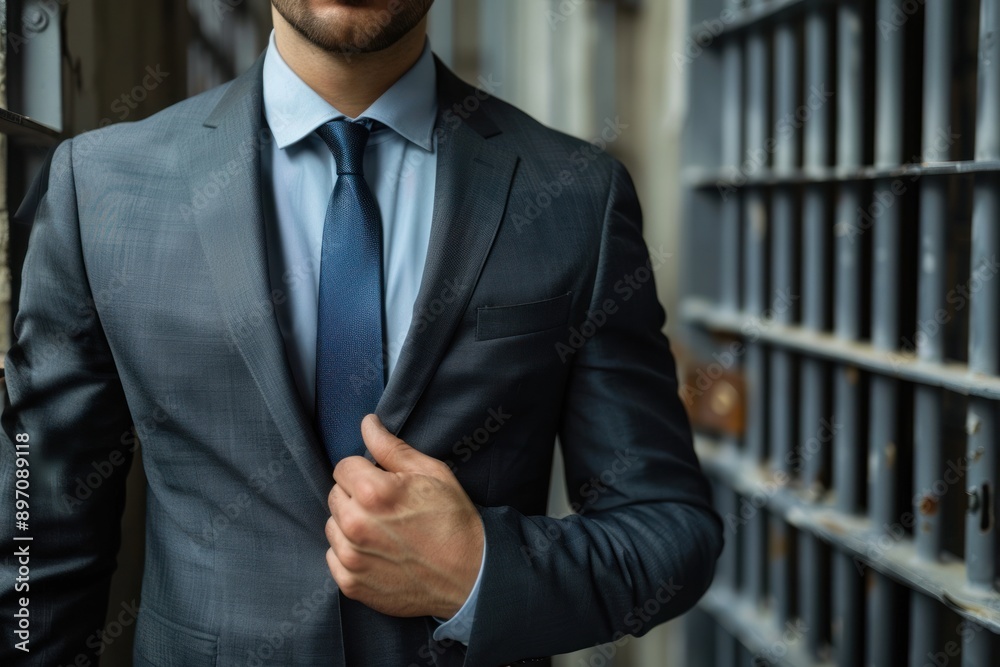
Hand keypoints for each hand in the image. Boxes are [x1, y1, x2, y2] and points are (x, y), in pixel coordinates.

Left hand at [325, 414, 484, 618]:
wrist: (471, 576)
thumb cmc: (454, 520)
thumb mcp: (431, 473)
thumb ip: (392, 447)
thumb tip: (367, 423)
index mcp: (372, 492)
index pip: (343, 466)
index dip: (365, 470)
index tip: (384, 481)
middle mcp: (355, 525)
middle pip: (336, 495)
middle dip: (356, 495)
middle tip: (387, 507)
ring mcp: (351, 558)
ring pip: (333, 526)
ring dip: (351, 524)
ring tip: (384, 531)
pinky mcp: (351, 584)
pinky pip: (333, 557)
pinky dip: (351, 553)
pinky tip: (378, 553)